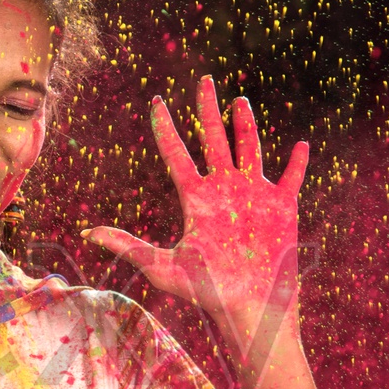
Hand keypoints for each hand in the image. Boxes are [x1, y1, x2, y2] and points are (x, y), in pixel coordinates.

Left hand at [85, 75, 307, 356]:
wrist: (249, 308)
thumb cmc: (206, 292)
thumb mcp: (162, 267)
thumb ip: (128, 246)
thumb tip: (88, 233)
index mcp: (195, 199)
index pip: (176, 154)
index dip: (166, 128)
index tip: (157, 101)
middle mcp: (223, 191)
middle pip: (213, 139)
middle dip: (207, 109)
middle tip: (203, 80)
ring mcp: (254, 196)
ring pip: (249, 149)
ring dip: (246, 125)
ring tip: (239, 100)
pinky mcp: (282, 207)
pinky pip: (291, 178)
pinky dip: (297, 163)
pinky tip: (300, 145)